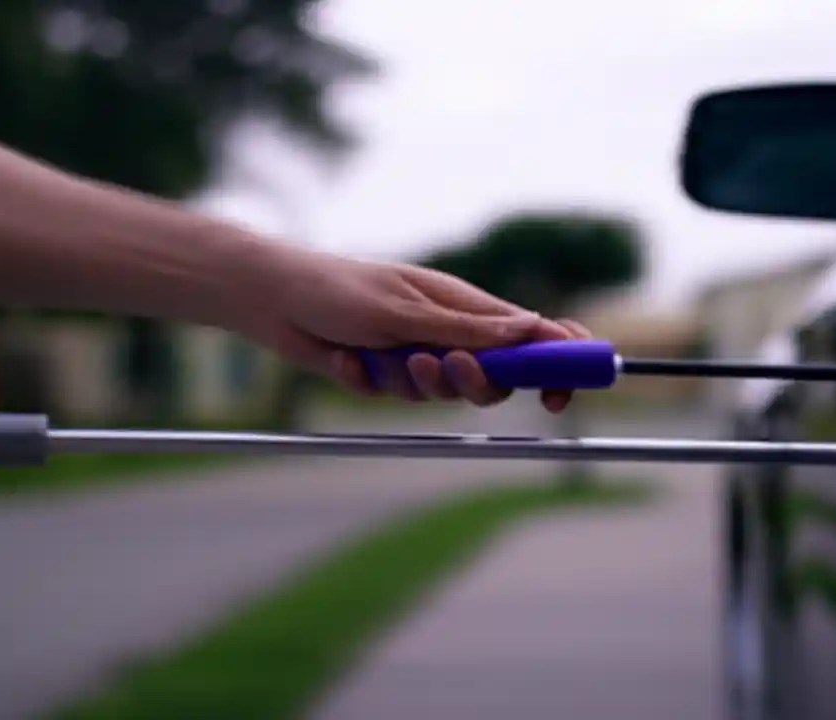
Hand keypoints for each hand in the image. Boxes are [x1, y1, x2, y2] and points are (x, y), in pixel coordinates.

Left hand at [235, 247, 590, 412]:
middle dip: (472, 383)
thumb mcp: (404, 309)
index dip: (557, 362)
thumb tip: (529, 329)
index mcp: (465, 306)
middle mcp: (449, 332)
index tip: (563, 392)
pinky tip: (345, 357)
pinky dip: (370, 381)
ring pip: (445, 395)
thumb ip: (465, 328)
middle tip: (444, 365)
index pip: (532, 334)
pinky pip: (396, 398)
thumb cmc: (338, 290)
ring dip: (414, 383)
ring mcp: (419, 356)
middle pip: (495, 378)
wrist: (272, 301)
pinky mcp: (387, 376)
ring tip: (385, 358)